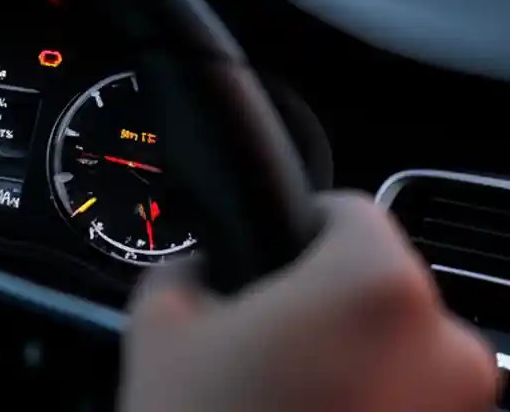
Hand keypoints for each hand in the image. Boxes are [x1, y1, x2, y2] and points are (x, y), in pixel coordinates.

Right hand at [121, 192, 497, 411]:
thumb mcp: (158, 326)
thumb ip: (189, 268)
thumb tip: (207, 268)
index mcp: (375, 286)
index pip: (347, 212)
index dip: (294, 230)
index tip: (265, 260)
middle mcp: (446, 346)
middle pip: (377, 287)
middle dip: (323, 306)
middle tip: (259, 346)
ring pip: (397, 355)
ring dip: (351, 364)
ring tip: (281, 402)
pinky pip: (408, 410)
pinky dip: (368, 410)